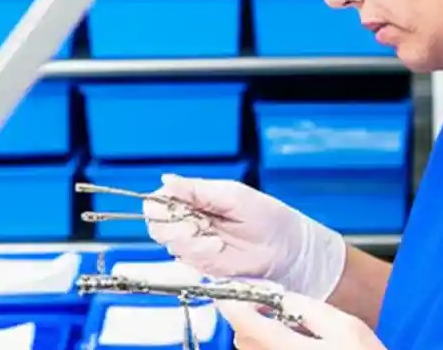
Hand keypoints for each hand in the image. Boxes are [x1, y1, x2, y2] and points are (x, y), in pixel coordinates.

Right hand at [143, 174, 346, 299]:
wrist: (286, 247)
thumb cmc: (265, 215)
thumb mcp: (231, 194)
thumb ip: (197, 189)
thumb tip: (166, 179)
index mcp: (193, 198)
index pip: (158, 201)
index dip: (158, 205)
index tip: (173, 207)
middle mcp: (188, 220)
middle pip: (157, 225)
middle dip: (172, 226)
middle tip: (195, 226)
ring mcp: (194, 243)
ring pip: (170, 244)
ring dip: (189, 242)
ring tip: (214, 240)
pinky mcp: (201, 263)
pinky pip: (186, 261)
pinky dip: (199, 255)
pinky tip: (217, 250)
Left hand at [216, 292, 385, 349]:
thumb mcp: (343, 326)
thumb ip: (306, 308)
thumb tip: (278, 297)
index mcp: (291, 349)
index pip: (245, 324)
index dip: (232, 304)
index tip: (227, 291)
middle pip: (244, 338)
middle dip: (248, 317)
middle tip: (268, 305)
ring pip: (250, 349)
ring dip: (257, 333)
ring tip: (288, 328)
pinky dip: (267, 346)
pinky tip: (292, 343)